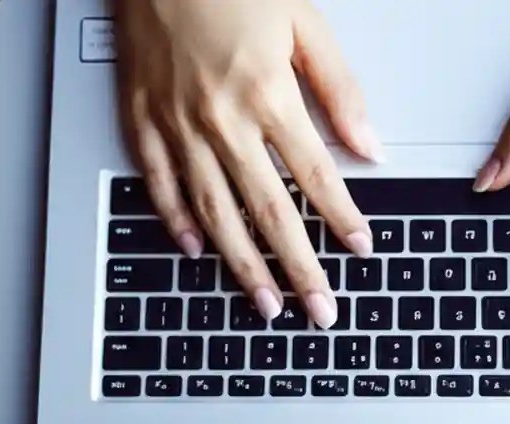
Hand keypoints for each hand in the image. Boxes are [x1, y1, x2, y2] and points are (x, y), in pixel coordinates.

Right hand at [116, 0, 382, 326]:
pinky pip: (159, 183)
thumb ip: (339, 89)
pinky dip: (178, 220)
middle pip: (268, 211)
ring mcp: (176, 124)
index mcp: (267, 93)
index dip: (342, 218)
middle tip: (319, 308)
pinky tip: (197, 250)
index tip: (361, 248)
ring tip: (265, 302)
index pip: (316, 175)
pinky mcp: (141, 118)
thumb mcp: (304, 21)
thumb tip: (368, 144)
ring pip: (215, 212)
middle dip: (299, 268)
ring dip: (243, 264)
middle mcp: (220, 118)